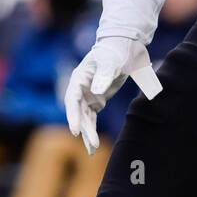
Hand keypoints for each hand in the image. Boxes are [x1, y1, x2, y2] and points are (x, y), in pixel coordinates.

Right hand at [64, 36, 160, 154]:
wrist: (124, 46)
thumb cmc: (115, 51)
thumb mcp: (111, 62)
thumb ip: (104, 75)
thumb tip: (96, 92)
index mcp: (79, 78)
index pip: (72, 99)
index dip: (72, 115)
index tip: (75, 130)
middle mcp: (80, 88)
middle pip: (78, 112)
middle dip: (84, 128)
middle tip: (92, 145)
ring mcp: (87, 94)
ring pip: (84, 117)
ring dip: (88, 133)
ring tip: (92, 150)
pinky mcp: (96, 99)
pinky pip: (91, 117)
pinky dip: (92, 129)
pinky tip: (93, 143)